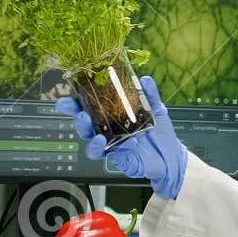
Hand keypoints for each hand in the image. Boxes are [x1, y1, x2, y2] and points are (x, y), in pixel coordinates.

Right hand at [55, 75, 187, 198]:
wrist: (171, 155)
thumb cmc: (159, 132)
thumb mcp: (155, 109)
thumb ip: (150, 95)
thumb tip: (145, 79)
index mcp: (112, 114)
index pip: (89, 106)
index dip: (74, 103)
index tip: (66, 101)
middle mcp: (107, 128)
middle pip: (85, 122)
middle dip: (77, 116)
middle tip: (79, 112)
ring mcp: (110, 143)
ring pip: (89, 139)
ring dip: (86, 132)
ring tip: (88, 125)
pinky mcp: (116, 157)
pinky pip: (104, 153)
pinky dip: (103, 147)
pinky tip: (112, 141)